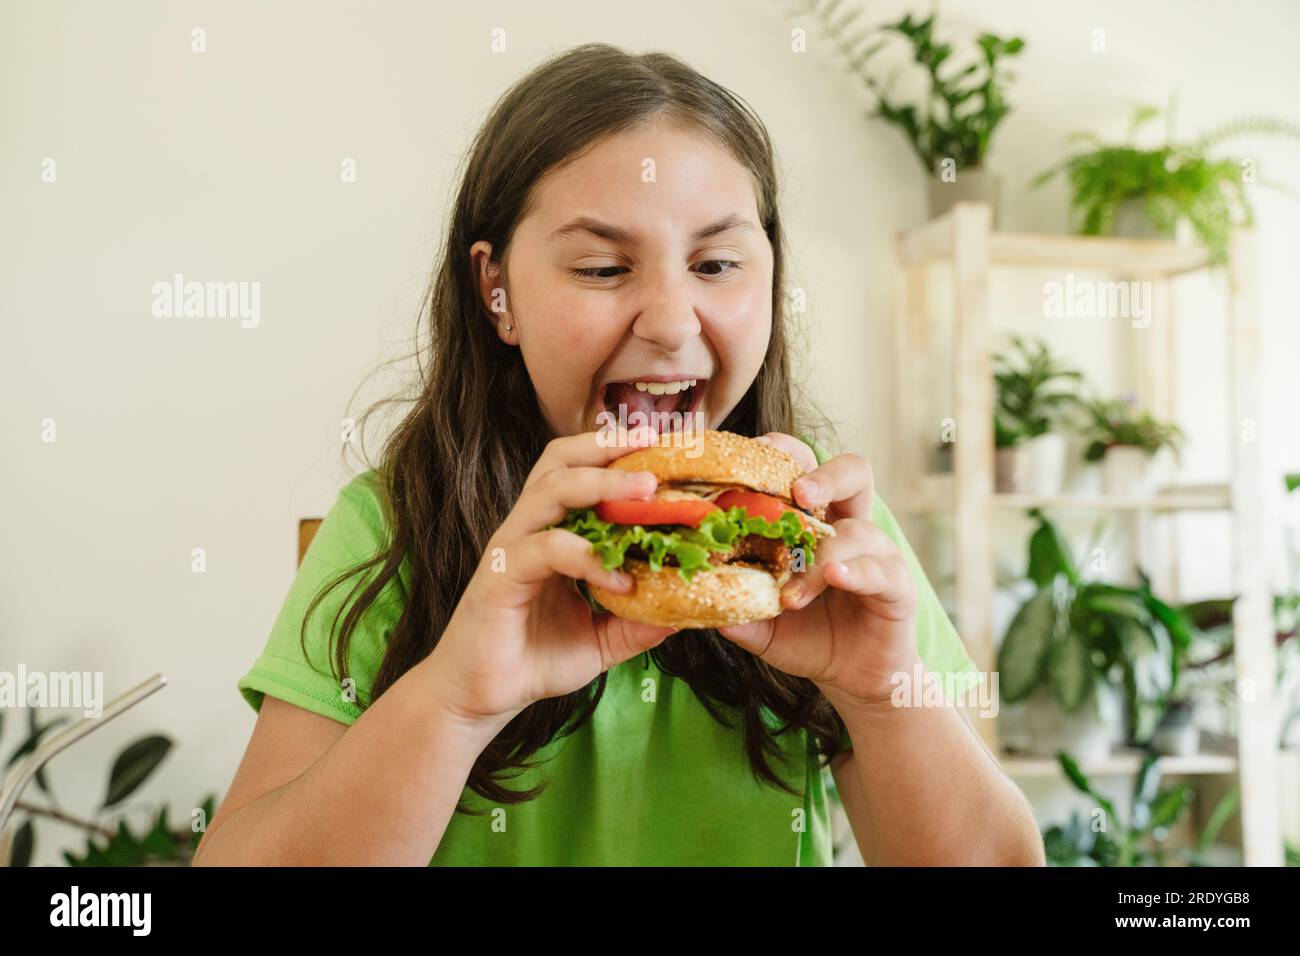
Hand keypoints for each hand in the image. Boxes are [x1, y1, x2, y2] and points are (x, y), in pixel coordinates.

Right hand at [425, 427, 677, 724]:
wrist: (481, 698)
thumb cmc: (534, 660)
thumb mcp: (601, 640)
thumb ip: (638, 623)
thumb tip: (686, 613)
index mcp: (550, 531)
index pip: (579, 471)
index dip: (617, 453)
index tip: (665, 444)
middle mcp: (528, 529)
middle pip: (560, 461)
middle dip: (607, 447)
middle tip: (655, 445)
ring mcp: (511, 548)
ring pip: (550, 490)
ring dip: (601, 484)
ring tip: (646, 490)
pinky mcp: (500, 577)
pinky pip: (545, 548)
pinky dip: (585, 555)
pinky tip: (618, 577)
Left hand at [716, 433, 921, 707]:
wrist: (852, 679)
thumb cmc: (807, 637)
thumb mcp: (762, 623)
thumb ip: (735, 607)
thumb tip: (696, 594)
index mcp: (816, 524)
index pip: (806, 470)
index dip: (785, 454)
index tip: (753, 455)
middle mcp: (849, 528)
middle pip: (853, 474)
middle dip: (825, 474)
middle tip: (797, 492)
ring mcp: (878, 554)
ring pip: (857, 531)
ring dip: (821, 556)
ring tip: (791, 594)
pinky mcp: (897, 585)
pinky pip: (879, 569)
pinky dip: (854, 571)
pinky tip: (833, 577)